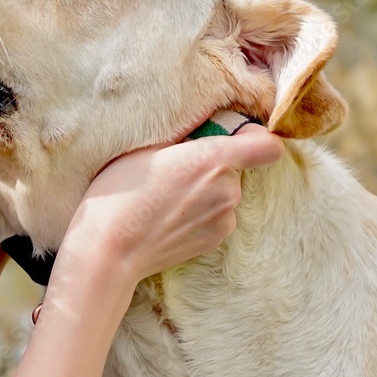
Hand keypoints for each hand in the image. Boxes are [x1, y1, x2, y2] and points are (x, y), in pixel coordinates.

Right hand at [60, 123, 284, 286]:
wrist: (109, 248)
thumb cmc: (119, 193)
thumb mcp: (145, 148)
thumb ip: (183, 134)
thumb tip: (201, 127)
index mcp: (213, 159)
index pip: (267, 145)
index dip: (252, 136)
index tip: (229, 136)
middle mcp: (228, 190)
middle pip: (237, 167)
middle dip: (213, 163)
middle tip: (174, 168)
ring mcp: (224, 220)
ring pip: (225, 192)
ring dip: (205, 189)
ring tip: (165, 196)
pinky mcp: (214, 241)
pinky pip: (216, 216)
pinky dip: (199, 212)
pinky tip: (167, 216)